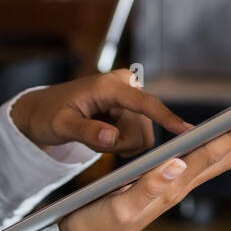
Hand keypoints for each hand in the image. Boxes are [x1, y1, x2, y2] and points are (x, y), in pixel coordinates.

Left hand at [10, 68, 194, 156]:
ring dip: (119, 145)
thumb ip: (86, 131)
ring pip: (142, 138)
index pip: (144, 103)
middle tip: (93, 138)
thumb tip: (112, 137)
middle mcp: (125, 86)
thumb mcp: (60, 125)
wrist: (43, 110)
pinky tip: (104, 133)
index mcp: (108, 85)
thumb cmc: (49, 114)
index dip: (166, 117)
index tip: (187, 130)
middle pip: (143, 130)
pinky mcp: (132, 109)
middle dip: (120, 144)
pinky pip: (138, 138)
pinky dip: (120, 144)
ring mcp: (130, 98)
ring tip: (96, 134)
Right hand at [58, 108, 230, 230]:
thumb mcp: (117, 206)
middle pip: (224, 155)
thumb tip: (176, 161)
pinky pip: (199, 165)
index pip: (212, 153)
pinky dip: (216, 148)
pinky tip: (219, 142)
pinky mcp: (162, 190)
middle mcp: (177, 186)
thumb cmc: (93, 226)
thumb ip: (146, 186)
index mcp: (170, 185)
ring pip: (216, 160)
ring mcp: (172, 189)